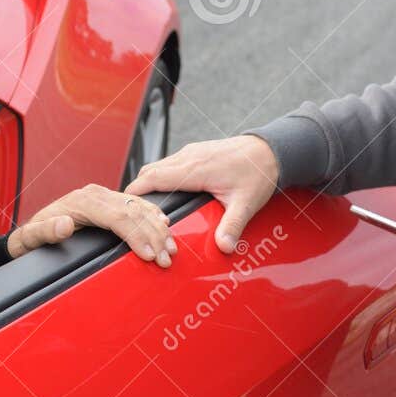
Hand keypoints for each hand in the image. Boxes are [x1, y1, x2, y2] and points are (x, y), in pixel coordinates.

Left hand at [7, 183, 177, 266]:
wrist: (32, 232)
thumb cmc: (33, 237)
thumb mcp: (31, 238)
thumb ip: (45, 231)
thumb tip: (63, 225)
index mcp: (81, 201)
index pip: (117, 216)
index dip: (135, 235)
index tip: (148, 254)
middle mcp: (95, 195)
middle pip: (133, 212)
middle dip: (153, 236)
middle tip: (165, 258)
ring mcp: (105, 196)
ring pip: (139, 208)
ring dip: (158, 228)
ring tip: (171, 248)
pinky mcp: (111, 201)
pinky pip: (137, 205)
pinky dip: (153, 215)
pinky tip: (165, 225)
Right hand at [125, 134, 278, 253]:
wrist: (272, 149)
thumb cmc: (259, 172)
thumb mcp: (246, 203)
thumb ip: (232, 226)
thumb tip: (223, 247)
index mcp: (195, 169)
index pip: (153, 178)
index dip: (134, 192)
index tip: (123, 206)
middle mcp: (189, 157)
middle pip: (150, 171)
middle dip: (137, 190)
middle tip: (131, 211)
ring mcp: (192, 153)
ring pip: (158, 165)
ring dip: (149, 182)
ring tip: (146, 204)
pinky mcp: (197, 152)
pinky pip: (169, 163)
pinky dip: (161, 176)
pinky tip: (167, 191)